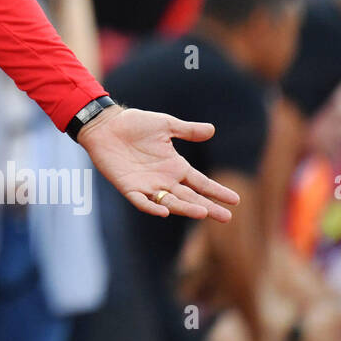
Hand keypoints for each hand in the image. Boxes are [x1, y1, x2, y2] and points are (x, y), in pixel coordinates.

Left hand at [78, 105, 239, 219]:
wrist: (105, 125)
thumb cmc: (134, 123)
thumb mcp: (165, 125)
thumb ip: (187, 130)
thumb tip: (211, 130)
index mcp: (175, 166)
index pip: (200, 182)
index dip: (216, 191)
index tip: (235, 200)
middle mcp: (164, 179)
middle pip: (190, 197)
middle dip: (207, 207)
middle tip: (226, 217)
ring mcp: (147, 185)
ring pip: (170, 201)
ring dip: (186, 208)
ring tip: (203, 213)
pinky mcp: (128, 186)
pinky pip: (141, 201)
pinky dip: (151, 207)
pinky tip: (163, 212)